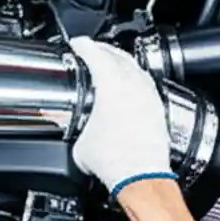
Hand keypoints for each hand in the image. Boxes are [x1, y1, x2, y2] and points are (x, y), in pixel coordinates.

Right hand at [69, 37, 175, 197]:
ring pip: (135, 67)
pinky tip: (129, 86)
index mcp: (111, 84)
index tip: (78, 44)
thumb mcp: (80, 141)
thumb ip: (70, 125)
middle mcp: (133, 84)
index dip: (84, 45)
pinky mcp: (158, 108)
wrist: (141, 177)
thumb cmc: (115, 160)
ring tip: (110, 64)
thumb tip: (62, 122)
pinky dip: (135, 78)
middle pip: (118, 55)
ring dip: (121, 62)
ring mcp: (148, 95)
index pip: (96, 54)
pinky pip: (146, 83)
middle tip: (91, 50)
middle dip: (102, 49)